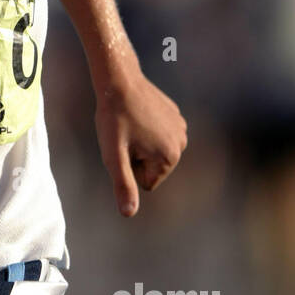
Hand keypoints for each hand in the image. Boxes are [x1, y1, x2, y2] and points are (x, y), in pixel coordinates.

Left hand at [94, 72, 187, 216]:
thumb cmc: (113, 119)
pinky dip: (146, 128)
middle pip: (154, 168)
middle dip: (137, 157)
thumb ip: (123, 186)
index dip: (130, 168)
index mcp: (169, 157)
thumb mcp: (113, 157)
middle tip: (126, 135)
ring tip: (131, 125)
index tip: (124, 147)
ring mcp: (180, 127)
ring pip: (155, 152)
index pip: (147, 183)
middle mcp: (181, 143)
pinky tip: (137, 113)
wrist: (119, 81)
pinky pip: (157, 135)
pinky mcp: (175, 114)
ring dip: (141, 144)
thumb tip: (129, 214)